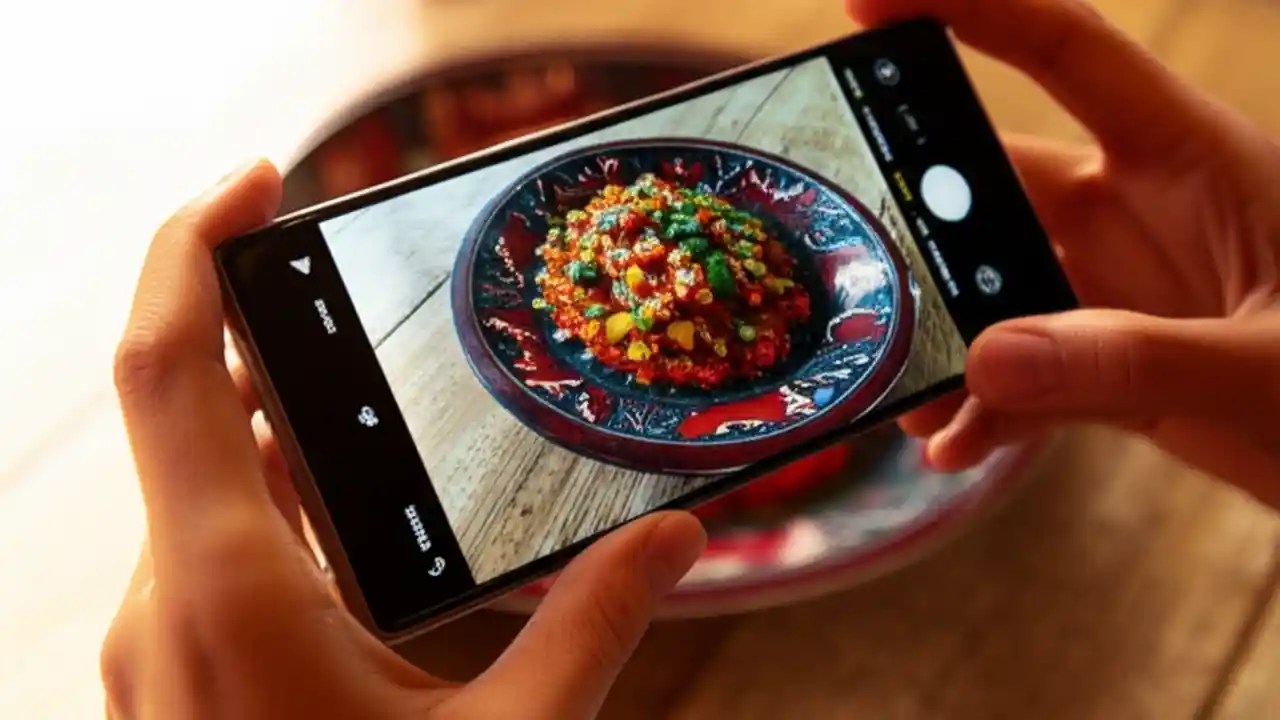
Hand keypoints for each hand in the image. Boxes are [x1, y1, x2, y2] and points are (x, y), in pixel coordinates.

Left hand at [101, 161, 706, 719]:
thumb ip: (596, 626)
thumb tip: (679, 533)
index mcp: (231, 591)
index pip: (166, 370)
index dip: (190, 252)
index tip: (254, 181)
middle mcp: (168, 601)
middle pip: (185, 410)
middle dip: (256, 327)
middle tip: (342, 275)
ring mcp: (160, 642)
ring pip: (200, 484)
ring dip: (271, 423)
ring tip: (364, 393)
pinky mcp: (175, 674)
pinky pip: (210, 544)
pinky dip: (270, 499)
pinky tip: (350, 517)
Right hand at [849, 0, 1279, 506]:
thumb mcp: (1265, 370)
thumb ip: (1130, 363)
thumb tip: (984, 364)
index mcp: (1190, 159)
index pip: (1063, 51)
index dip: (968, 9)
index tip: (864, 2)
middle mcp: (1141, 209)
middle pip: (995, 182)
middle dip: (917, 216)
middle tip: (849, 255)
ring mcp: (1122, 288)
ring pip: (996, 284)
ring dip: (944, 332)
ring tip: (903, 389)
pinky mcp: (1116, 360)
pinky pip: (1026, 366)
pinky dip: (985, 403)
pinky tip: (955, 445)